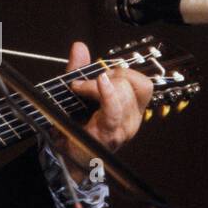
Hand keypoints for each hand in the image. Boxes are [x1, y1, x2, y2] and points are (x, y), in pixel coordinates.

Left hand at [55, 41, 153, 178]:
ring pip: (124, 93)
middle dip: (110, 76)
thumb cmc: (74, 128)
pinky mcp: (109, 134)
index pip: (142, 84)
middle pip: (133, 85)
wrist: (65, 160)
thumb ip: (80, 71)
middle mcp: (132, 119)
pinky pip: (114, 110)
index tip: (101, 75)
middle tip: (86, 84)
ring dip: (99, 84)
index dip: (124, 72)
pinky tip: (99, 83)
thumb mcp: (78, 95)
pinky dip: (107, 93)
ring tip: (81, 89)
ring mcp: (123, 128)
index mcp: (130, 110)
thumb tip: (80, 46)